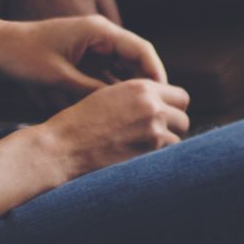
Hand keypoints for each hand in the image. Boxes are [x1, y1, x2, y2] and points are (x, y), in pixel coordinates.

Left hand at [0, 15, 166, 98]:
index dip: (155, 72)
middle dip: (146, 81)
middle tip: (156, 106)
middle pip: (135, 58)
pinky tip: (117, 106)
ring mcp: (92, 45)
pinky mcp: (83, 56)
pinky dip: (111, 87)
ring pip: (121, 66)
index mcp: (100, 31)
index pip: (141, 49)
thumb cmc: (23, 56)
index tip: (163, 93)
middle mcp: (101, 35)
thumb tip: (120, 106)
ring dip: (129, 85)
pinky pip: (105, 72)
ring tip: (140, 109)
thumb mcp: (59, 77)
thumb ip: (91, 90)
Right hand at [25, 78, 189, 182]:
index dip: (173, 107)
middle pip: (183, 116)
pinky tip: (140, 155)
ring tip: (143, 145)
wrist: (61, 147)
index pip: (180, 96)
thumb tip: (164, 103)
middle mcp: (152, 105)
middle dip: (173, 125)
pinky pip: (167, 153)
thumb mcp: (110, 96)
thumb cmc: (79, 122)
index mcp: (142, 88)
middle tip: (155, 133)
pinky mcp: (147, 150)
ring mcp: (152, 128)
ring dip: (166, 142)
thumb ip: (139, 96)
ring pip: (178, 136)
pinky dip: (158, 155)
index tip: (165, 116)